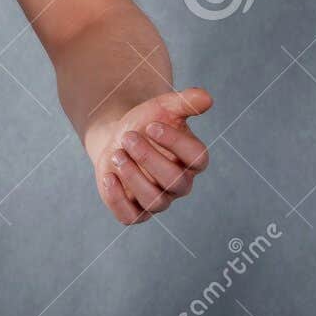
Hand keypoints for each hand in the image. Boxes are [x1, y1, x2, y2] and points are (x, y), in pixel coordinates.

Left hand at [88, 87, 211, 224]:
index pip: (197, 158)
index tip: (151, 125)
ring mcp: (158, 200)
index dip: (175, 142)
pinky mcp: (135, 211)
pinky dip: (118, 199)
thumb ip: (185, 102)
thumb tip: (206, 98)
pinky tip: (109, 176)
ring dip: (132, 175)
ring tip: (117, 153)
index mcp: (192, 160)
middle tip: (128, 137)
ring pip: (154, 201)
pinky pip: (130, 217)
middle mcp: (179, 184)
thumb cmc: (146, 124)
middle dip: (148, 157)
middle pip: (175, 181)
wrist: (117, 137)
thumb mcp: (163, 108)